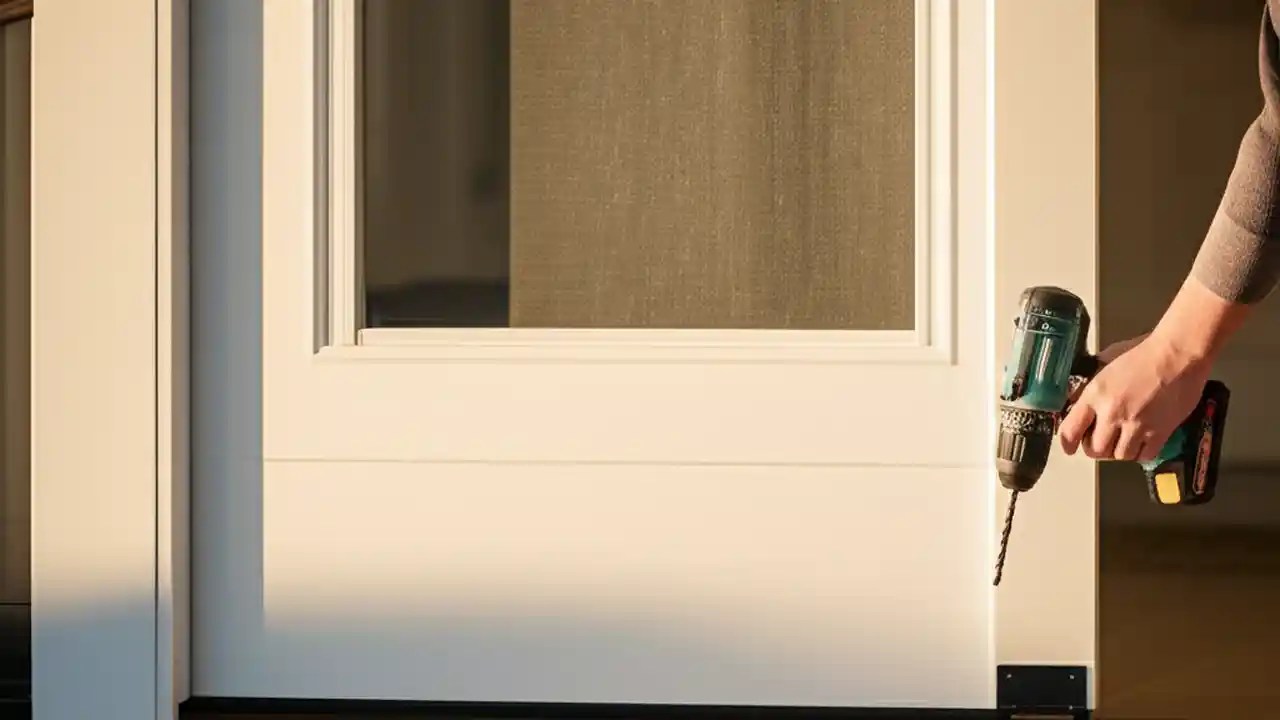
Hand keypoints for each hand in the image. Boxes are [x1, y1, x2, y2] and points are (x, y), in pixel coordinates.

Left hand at [1059, 334, 1211, 460]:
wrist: (1178, 355)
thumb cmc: (1142, 355)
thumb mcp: (1105, 365)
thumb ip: (1090, 386)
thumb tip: (1075, 400)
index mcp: (1095, 395)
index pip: (1070, 431)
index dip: (1067, 443)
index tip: (1069, 447)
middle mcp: (1112, 414)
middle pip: (1095, 450)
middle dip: (1096, 448)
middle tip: (1102, 440)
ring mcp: (1137, 425)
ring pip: (1119, 456)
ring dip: (1119, 450)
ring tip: (1124, 439)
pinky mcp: (1160, 432)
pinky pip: (1144, 456)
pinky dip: (1141, 452)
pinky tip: (1142, 441)